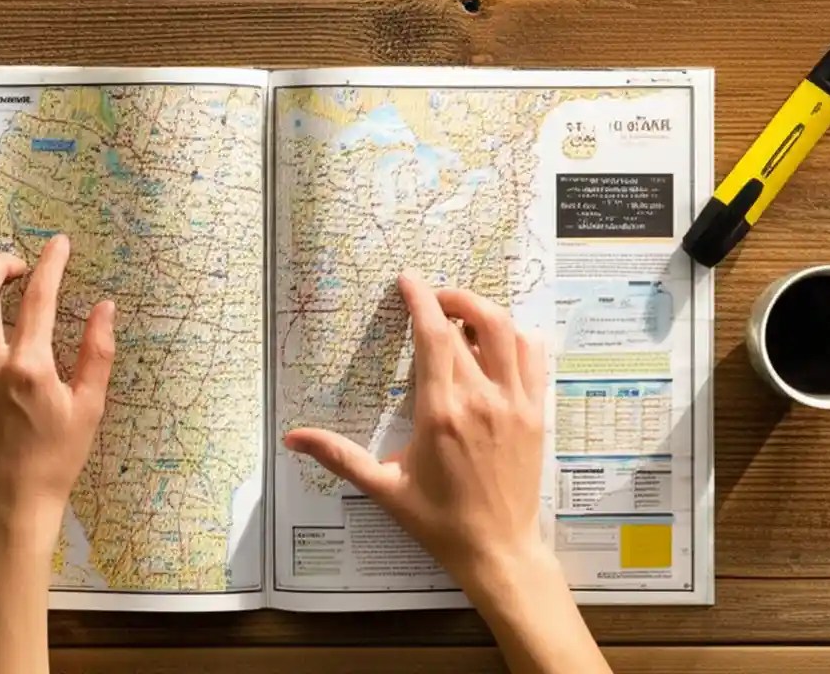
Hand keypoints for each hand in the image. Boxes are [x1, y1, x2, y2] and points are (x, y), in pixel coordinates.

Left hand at [0, 235, 115, 544]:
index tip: (59, 244)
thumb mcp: (89, 408)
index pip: (38, 295)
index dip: (50, 261)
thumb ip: (97, 352)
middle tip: (22, 267)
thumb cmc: (55, 460)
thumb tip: (105, 307)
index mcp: (29, 367)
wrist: (7, 503)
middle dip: (2, 263)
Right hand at [285, 271, 547, 596]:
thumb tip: (293, 439)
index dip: (420, 299)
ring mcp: (515, 404)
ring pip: (506, 331)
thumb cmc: (439, 521)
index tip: (409, 279)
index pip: (433, 336)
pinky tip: (497, 343)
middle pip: (468, 324)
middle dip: (446, 300)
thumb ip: (338, 455)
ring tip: (460, 313)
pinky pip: (533, 356)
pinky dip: (517, 336)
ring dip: (482, 311)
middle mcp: (481, 400)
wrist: (497, 550)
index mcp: (440, 413)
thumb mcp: (383, 488)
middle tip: (428, 298)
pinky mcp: (536, 413)